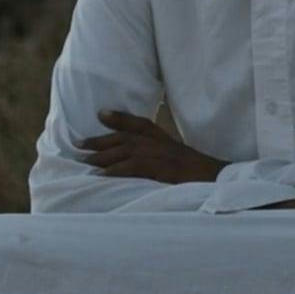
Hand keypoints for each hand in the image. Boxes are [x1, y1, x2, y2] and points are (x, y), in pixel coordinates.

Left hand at [82, 110, 223, 183]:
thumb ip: (162, 154)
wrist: (217, 179)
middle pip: (124, 137)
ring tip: (83, 160)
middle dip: (100, 139)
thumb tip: (145, 160)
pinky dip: (114, 170)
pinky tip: (100, 175)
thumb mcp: (179, 158)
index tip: (100, 114)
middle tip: (78, 143)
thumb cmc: (198, 173)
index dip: (119, 118)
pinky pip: (132, 167)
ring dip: (102, 155)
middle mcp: (159, 142)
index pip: (139, 123)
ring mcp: (159, 154)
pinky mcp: (159, 168)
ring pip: (124, 151)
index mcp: (164, 138)